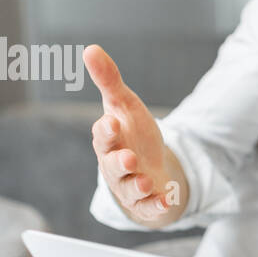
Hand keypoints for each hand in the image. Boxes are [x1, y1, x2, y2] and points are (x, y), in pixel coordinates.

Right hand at [86, 44, 185, 226]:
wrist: (149, 168)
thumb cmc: (132, 135)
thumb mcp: (124, 106)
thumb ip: (109, 80)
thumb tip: (91, 49)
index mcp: (108, 141)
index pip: (103, 136)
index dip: (106, 131)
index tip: (111, 122)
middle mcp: (115, 166)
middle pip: (112, 166)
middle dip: (119, 162)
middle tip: (128, 158)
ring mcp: (130, 186)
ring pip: (129, 189)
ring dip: (136, 186)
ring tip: (145, 181)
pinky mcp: (146, 202)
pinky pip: (149, 207)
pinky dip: (156, 206)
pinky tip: (166, 202)